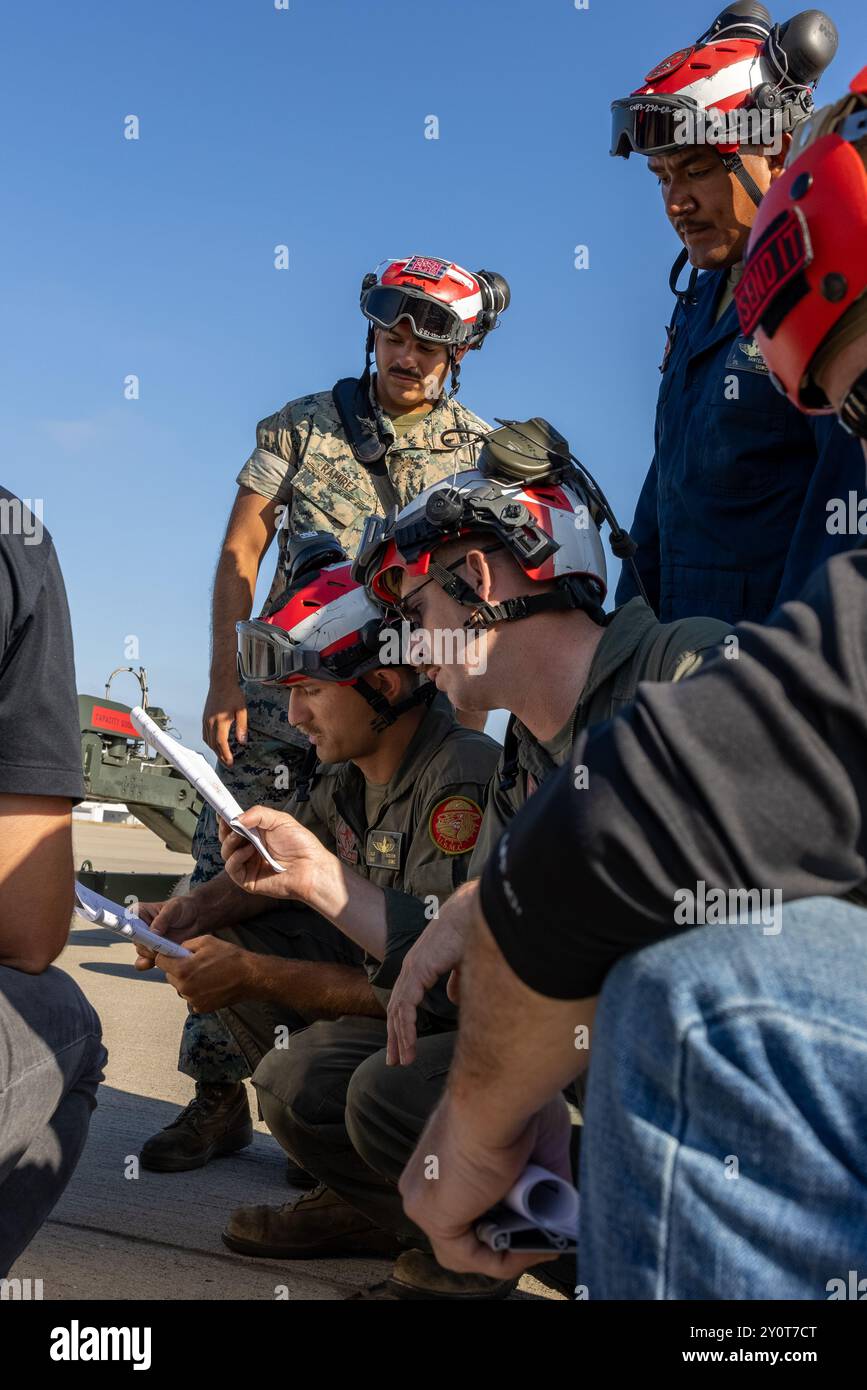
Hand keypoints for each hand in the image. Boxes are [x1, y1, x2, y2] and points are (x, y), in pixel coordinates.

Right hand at [134, 894, 204, 971]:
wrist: (197, 918)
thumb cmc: (183, 908)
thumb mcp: (173, 908)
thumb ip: (162, 920)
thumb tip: (153, 933)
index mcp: (139, 913)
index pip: (126, 921)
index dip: (127, 929)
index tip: (134, 935)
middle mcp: (140, 928)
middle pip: (136, 941)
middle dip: (146, 945)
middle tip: (158, 945)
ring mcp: (147, 941)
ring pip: (142, 952)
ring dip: (152, 954)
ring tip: (166, 949)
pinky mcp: (154, 952)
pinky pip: (146, 962)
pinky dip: (151, 963)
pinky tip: (158, 962)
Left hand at [158, 935, 254, 1012]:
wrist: (250, 976)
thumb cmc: (230, 957)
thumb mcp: (206, 941)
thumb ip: (186, 945)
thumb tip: (176, 950)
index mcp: (183, 970)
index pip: (160, 962)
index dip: (167, 956)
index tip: (173, 954)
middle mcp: (184, 988)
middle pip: (169, 976)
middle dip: (177, 969)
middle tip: (194, 963)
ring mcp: (192, 1000)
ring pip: (180, 988)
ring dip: (187, 981)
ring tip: (206, 974)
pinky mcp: (201, 1008)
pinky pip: (191, 997)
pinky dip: (196, 991)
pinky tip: (210, 984)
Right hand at [202, 677, 247, 766]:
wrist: (221, 682)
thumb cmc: (233, 694)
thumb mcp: (242, 710)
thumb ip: (242, 727)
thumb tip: (242, 742)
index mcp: (220, 721)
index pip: (221, 743)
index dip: (225, 755)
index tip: (230, 762)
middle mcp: (210, 722)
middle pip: (214, 744)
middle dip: (220, 755)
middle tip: (228, 763)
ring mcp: (206, 720)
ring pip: (208, 740)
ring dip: (215, 749)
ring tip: (222, 756)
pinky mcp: (204, 717)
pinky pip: (205, 734)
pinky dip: (210, 742)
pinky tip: (215, 744)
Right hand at [219, 805, 325, 900]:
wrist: (311, 867)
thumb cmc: (301, 845)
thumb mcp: (280, 820)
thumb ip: (258, 814)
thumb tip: (236, 819)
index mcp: (258, 835)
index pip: (236, 827)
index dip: (227, 819)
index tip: (221, 811)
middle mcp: (251, 849)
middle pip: (227, 839)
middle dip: (225, 829)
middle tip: (227, 822)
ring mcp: (249, 864)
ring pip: (226, 853)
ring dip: (230, 842)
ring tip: (241, 836)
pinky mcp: (248, 880)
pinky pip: (232, 868)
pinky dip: (236, 857)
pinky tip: (249, 850)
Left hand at [386, 880, 481, 1066]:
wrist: (473, 912)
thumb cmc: (470, 933)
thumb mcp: (462, 964)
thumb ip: (455, 981)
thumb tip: (451, 1000)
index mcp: (420, 966)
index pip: (405, 1001)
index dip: (403, 1025)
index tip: (404, 1046)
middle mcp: (411, 968)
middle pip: (397, 1009)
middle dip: (395, 1036)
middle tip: (395, 1061)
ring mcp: (412, 969)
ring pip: (398, 1011)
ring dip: (400, 1038)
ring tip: (402, 1061)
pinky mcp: (418, 970)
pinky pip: (407, 1006)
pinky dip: (406, 1028)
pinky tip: (408, 1045)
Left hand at [399, 1092, 572, 1279]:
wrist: (502, 1093)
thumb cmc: (519, 1105)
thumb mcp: (537, 1148)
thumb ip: (543, 1180)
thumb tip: (565, 1210)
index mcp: (440, 1160)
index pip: (467, 1207)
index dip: (507, 1221)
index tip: (544, 1220)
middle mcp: (424, 1181)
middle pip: (465, 1232)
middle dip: (510, 1238)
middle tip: (547, 1234)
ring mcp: (423, 1199)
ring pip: (467, 1248)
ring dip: (512, 1251)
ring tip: (546, 1240)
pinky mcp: (433, 1215)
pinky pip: (471, 1256)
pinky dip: (508, 1260)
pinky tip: (536, 1248)